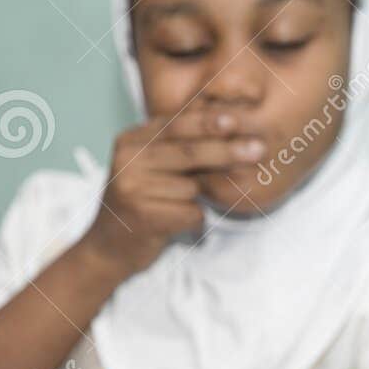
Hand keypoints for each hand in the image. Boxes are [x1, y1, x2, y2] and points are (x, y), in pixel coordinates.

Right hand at [79, 109, 265, 276]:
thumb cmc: (142, 202)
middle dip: (227, 150)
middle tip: (259, 149)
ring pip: (192, 187)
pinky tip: (175, 222)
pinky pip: (191, 213)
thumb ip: (178, 146)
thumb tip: (230, 124)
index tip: (238, 120)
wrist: (108, 247)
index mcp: (131, 141)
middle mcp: (128, 161)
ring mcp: (132, 189)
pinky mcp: (143, 216)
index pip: (176, 125)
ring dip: (200, 199)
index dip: (209, 122)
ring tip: (177, 205)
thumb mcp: (151, 166)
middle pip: (188, 152)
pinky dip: (194, 219)